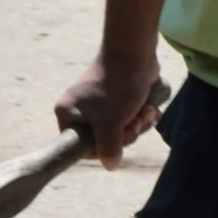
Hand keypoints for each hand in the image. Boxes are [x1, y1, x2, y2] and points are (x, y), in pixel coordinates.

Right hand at [55, 51, 163, 169]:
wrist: (134, 52)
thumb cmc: (117, 87)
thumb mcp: (111, 124)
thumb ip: (109, 149)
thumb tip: (111, 166)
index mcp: (67, 114)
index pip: (82, 147)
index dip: (104, 148)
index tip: (118, 136)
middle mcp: (79, 110)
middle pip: (103, 140)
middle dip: (126, 134)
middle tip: (136, 121)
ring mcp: (98, 104)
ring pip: (118, 130)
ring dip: (137, 125)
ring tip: (145, 111)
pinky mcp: (115, 97)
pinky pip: (126, 118)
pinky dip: (139, 116)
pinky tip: (149, 108)